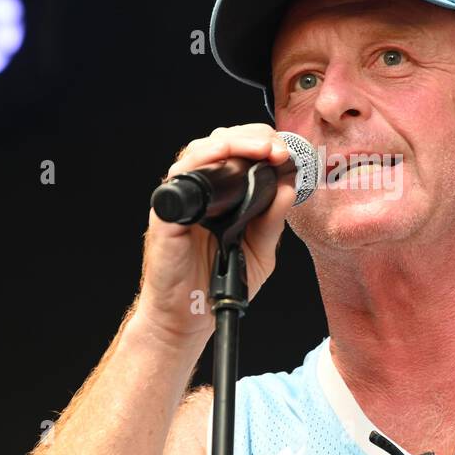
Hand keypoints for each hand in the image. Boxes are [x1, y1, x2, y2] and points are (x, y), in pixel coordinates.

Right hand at [134, 124, 298, 342]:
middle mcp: (199, 191)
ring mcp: (181, 199)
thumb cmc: (217, 282)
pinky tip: (223, 155)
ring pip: (200, 150)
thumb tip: (288, 187)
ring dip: (233, 142)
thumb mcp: (258, 250)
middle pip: (220, 142)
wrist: (188, 317)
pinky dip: (203, 158)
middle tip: (277, 149)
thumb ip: (272, 220)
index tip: (286, 153)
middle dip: (253, 137)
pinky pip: (180, 175)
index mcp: (221, 196)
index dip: (262, 144)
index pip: (238, 153)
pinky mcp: (166, 212)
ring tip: (261, 149)